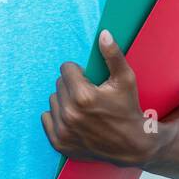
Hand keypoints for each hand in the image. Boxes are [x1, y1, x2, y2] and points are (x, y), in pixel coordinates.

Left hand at [42, 30, 157, 167]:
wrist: (132, 144)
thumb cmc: (128, 108)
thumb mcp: (125, 79)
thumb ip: (113, 55)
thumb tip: (103, 34)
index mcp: (83, 96)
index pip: (66, 69)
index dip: (80, 71)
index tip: (90, 79)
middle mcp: (70, 114)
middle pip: (59, 84)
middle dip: (72, 85)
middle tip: (89, 94)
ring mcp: (63, 131)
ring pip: (53, 100)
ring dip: (65, 100)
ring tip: (83, 107)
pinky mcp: (59, 143)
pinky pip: (46, 118)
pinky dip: (57, 116)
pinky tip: (74, 119)